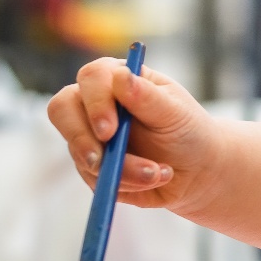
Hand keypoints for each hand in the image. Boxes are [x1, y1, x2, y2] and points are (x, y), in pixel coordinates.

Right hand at [46, 58, 219, 210]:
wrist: (197, 170)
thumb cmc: (188, 131)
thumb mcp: (175, 112)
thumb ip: (147, 96)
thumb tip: (121, 76)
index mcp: (117, 79)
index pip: (90, 79)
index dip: (95, 103)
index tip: (109, 130)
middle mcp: (96, 103)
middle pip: (62, 109)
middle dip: (82, 138)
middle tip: (101, 162)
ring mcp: (89, 135)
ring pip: (81, 152)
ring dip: (120, 169)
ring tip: (157, 173)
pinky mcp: (91, 166)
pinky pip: (92, 178)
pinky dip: (124, 184)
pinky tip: (153, 180)